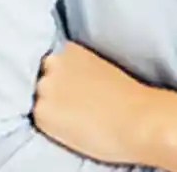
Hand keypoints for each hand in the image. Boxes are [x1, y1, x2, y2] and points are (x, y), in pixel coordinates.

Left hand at [33, 43, 159, 164]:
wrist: (138, 119)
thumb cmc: (129, 98)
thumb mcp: (101, 69)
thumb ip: (78, 69)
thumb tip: (69, 83)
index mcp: (70, 49)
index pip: (51, 63)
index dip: (61, 80)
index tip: (73, 90)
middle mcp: (53, 63)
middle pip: (42, 79)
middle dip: (53, 91)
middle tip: (73, 106)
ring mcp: (45, 87)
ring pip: (39, 99)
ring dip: (51, 107)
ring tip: (74, 118)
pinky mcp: (41, 112)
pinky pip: (38, 120)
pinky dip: (51, 126)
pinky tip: (72, 128)